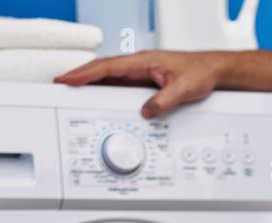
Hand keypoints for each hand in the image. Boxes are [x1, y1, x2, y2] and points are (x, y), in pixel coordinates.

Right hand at [55, 51, 225, 118]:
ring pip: (108, 76)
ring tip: (70, 89)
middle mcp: (139, 65)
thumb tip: (146, 111)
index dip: (86, 73)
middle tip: (59, 84)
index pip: (108, 66)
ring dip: (90, 82)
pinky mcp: (143, 81)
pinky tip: (97, 96)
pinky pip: (119, 84)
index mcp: (144, 61)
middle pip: (102, 69)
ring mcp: (140, 73)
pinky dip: (105, 88)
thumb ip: (164, 101)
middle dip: (79, 76)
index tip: (68, 78)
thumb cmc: (200, 72)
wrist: (212, 71)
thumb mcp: (184, 89)